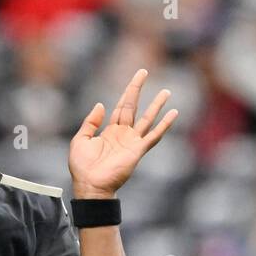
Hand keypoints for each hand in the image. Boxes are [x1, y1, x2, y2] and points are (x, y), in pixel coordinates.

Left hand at [69, 69, 178, 198]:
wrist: (89, 185)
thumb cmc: (82, 167)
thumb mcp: (81, 139)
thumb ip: (90, 122)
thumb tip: (101, 105)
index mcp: (111, 131)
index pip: (122, 106)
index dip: (128, 92)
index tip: (136, 77)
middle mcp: (124, 134)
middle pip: (133, 106)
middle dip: (137, 89)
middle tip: (144, 71)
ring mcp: (132, 142)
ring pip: (147, 118)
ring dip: (156, 105)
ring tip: (166, 92)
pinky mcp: (138, 150)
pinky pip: (154, 135)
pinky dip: (164, 125)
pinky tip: (173, 113)